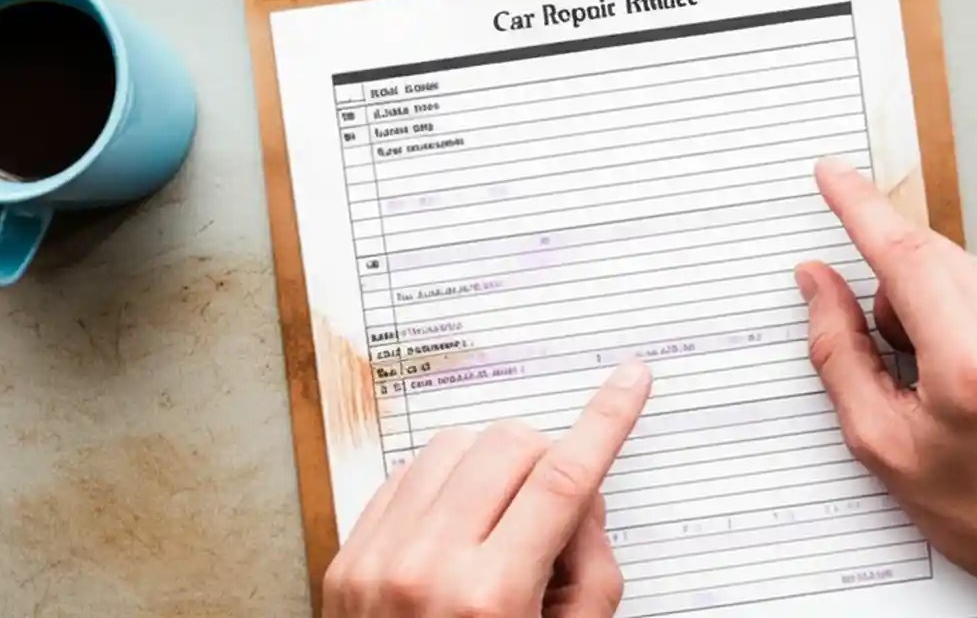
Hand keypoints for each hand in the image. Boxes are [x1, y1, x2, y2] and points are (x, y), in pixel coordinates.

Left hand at [323, 361, 651, 617]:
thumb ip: (592, 567)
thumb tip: (581, 496)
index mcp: (490, 601)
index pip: (563, 479)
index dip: (606, 420)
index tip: (629, 381)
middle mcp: (426, 570)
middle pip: (509, 446)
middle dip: (545, 461)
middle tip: (550, 516)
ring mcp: (377, 561)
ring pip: (454, 445)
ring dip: (492, 470)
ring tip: (498, 528)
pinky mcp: (347, 559)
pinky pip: (406, 473)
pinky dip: (444, 486)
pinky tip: (456, 529)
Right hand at [795, 159, 976, 613]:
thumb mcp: (882, 444)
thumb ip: (839, 352)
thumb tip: (819, 283)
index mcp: (972, 366)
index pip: (906, 256)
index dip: (860, 209)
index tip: (833, 177)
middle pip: (931, 258)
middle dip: (892, 287)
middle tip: (892, 353)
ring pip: (962, 270)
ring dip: (928, 302)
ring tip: (936, 375)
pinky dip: (962, 312)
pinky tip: (967, 369)